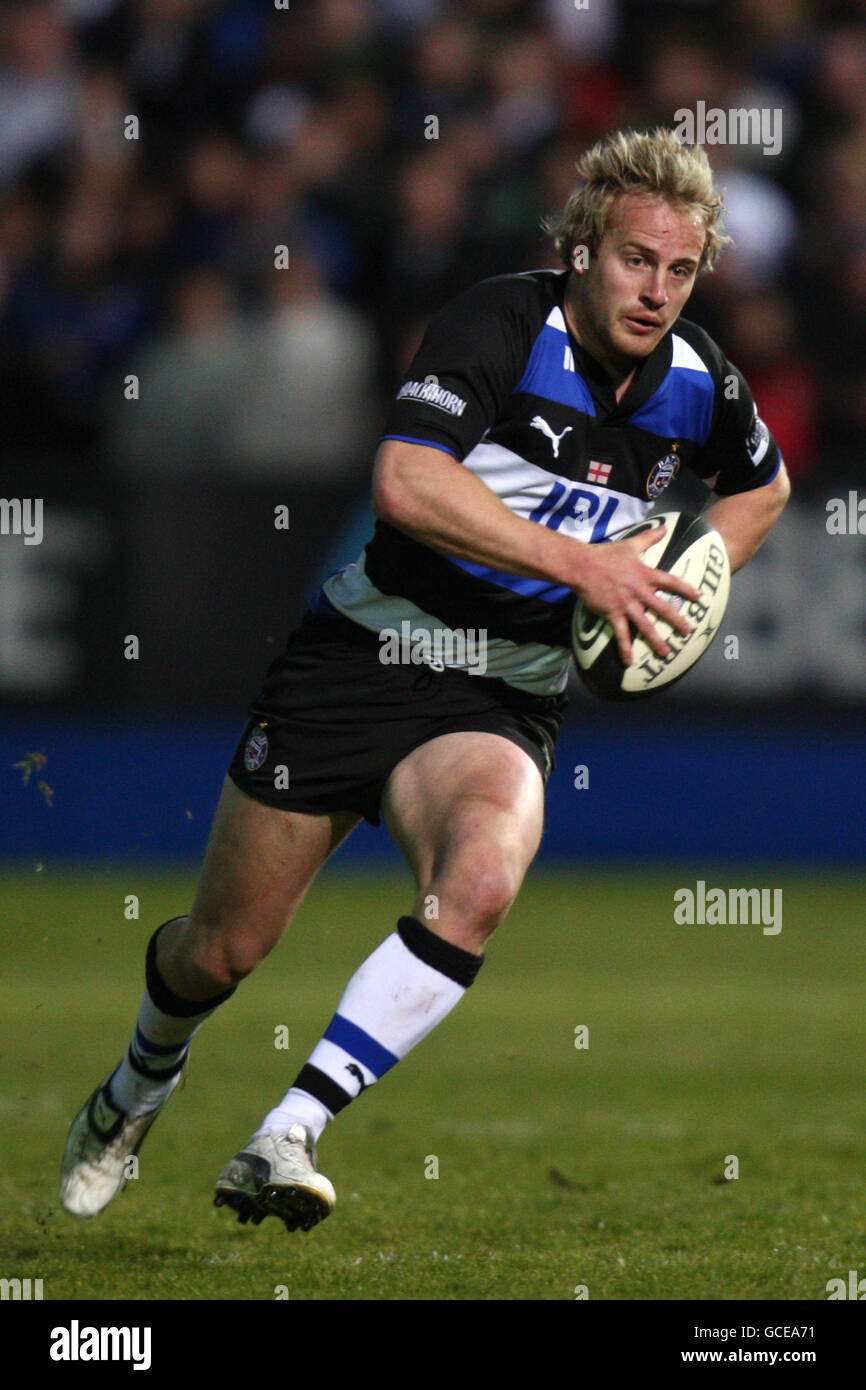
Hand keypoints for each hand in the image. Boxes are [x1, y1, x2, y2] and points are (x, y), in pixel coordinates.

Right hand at [573, 526, 701, 666]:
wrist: (583, 565)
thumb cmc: (606, 554)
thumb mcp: (630, 544)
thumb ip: (649, 538)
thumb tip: (664, 528)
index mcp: (645, 575)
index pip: (671, 582)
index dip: (685, 589)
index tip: (698, 597)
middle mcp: (639, 592)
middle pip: (662, 608)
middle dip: (676, 621)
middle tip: (687, 631)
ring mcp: (626, 605)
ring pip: (645, 625)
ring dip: (656, 640)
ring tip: (666, 653)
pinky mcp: (612, 614)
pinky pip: (621, 634)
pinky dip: (625, 649)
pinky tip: (630, 662)